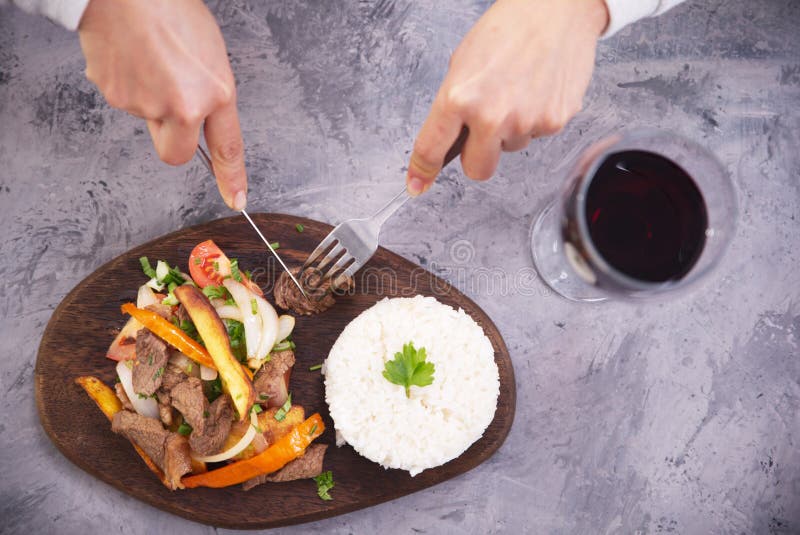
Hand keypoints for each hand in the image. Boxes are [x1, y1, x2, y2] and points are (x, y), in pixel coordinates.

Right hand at [78, 0, 247, 209]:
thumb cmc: (168, 7)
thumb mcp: (210, 52)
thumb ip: (209, 90)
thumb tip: (202, 111)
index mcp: (216, 92)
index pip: (228, 148)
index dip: (232, 178)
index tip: (235, 198)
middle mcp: (183, 105)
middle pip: (176, 155)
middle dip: (174, 139)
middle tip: (171, 107)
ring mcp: (146, 104)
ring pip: (148, 123)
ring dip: (149, 101)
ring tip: (150, 61)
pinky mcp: (115, 96)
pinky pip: (124, 101)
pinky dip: (127, 84)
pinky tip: (131, 58)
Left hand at [406, 0, 608, 194]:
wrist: (558, 11)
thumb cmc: (509, 29)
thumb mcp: (463, 63)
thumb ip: (453, 106)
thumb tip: (449, 140)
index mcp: (459, 98)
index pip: (431, 149)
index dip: (422, 171)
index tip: (418, 184)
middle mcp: (491, 116)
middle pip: (477, 170)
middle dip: (478, 156)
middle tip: (483, 131)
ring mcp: (525, 122)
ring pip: (509, 150)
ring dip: (509, 131)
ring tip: (516, 92)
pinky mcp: (554, 122)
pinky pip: (536, 136)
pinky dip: (534, 119)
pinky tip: (536, 91)